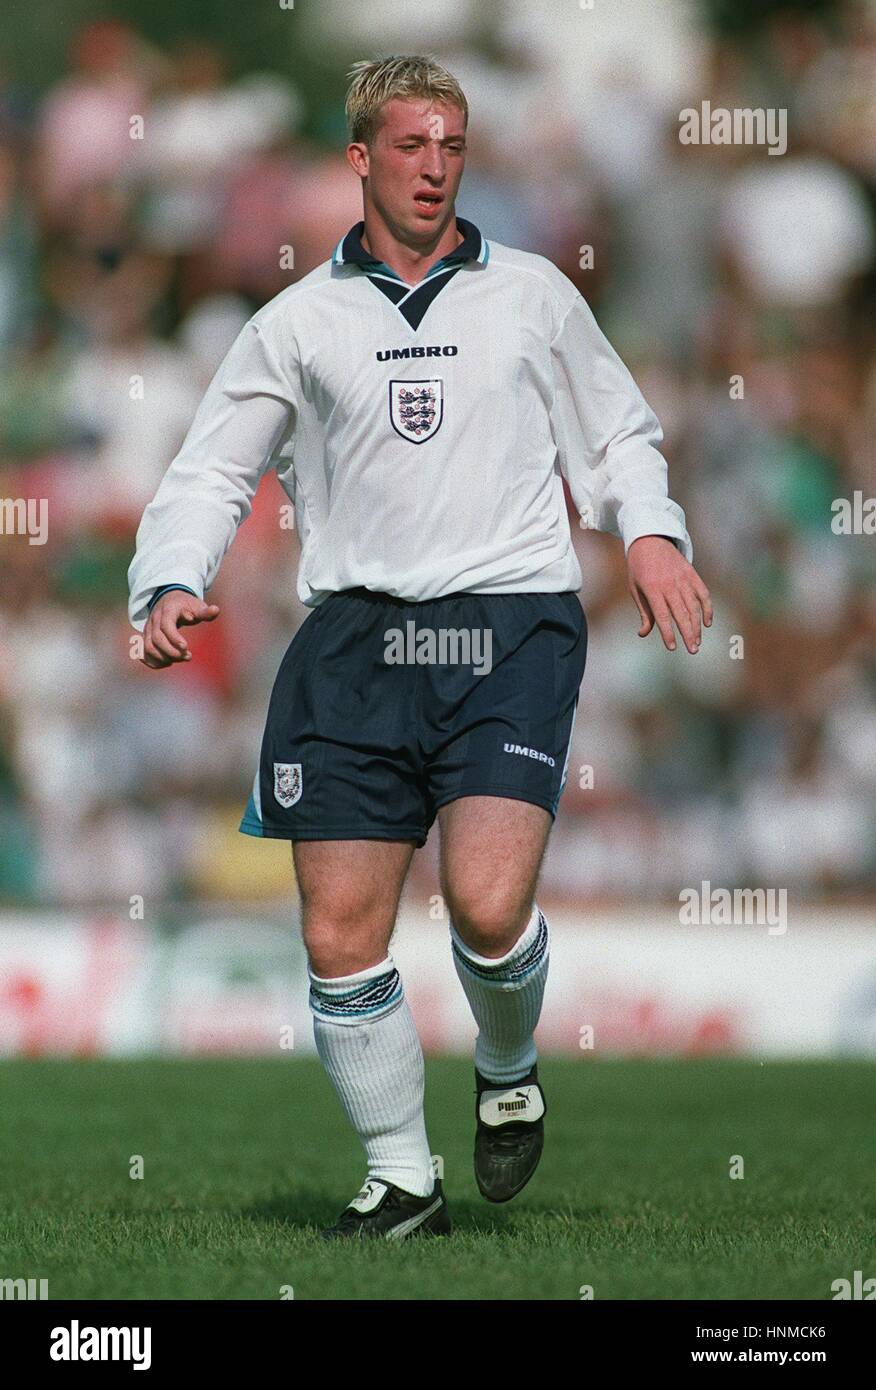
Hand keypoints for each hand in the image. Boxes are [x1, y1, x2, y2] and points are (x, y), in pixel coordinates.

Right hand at [141, 592, 219, 668]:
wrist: (169, 600)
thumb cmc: (186, 604)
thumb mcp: (196, 605)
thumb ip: (205, 611)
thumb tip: (216, 610)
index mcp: (167, 610)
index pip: (166, 625)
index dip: (174, 638)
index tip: (186, 647)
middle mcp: (154, 620)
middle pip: (156, 639)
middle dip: (171, 651)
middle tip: (188, 657)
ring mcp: (148, 629)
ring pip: (148, 647)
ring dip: (163, 658)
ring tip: (178, 660)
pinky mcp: (146, 637)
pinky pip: (143, 652)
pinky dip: (153, 661)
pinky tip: (168, 663)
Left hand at [627, 535, 711, 653]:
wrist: (650, 539)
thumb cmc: (639, 568)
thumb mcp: (635, 589)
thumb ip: (644, 612)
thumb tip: (643, 633)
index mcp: (652, 589)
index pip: (662, 616)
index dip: (668, 632)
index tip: (672, 647)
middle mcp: (669, 584)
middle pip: (681, 613)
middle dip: (688, 634)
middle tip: (692, 650)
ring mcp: (683, 578)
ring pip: (694, 606)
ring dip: (697, 625)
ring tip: (697, 641)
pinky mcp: (692, 574)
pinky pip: (703, 593)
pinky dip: (707, 608)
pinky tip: (707, 622)